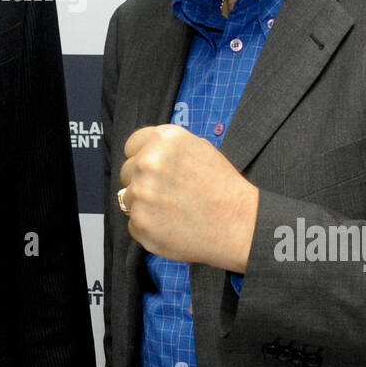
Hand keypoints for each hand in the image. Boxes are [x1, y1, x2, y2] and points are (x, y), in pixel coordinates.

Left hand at [118, 124, 258, 271]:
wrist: (238, 224)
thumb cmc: (223, 187)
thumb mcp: (200, 148)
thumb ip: (168, 149)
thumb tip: (145, 155)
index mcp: (163, 139)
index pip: (132, 146)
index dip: (142, 158)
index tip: (154, 171)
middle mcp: (148, 161)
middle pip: (127, 172)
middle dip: (143, 182)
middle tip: (169, 194)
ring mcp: (141, 193)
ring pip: (128, 199)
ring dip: (144, 206)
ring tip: (173, 211)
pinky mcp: (140, 221)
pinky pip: (134, 224)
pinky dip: (149, 227)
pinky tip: (172, 226)